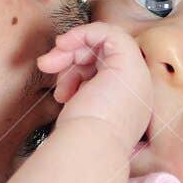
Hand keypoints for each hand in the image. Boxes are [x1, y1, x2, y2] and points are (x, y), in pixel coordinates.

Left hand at [37, 20, 151, 153]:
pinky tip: (63, 44)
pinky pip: (109, 32)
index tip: (58, 83)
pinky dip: (83, 33)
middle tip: (46, 66)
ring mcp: (136, 75)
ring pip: (103, 45)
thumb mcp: (79, 111)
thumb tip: (64, 80)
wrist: (89, 150)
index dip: (79, 71)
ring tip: (48, 66)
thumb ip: (80, 92)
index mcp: (127, 104)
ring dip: (70, 50)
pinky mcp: (129, 61)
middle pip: (102, 57)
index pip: (105, 73)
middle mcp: (136, 89)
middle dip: (70, 57)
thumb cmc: (80, 142)